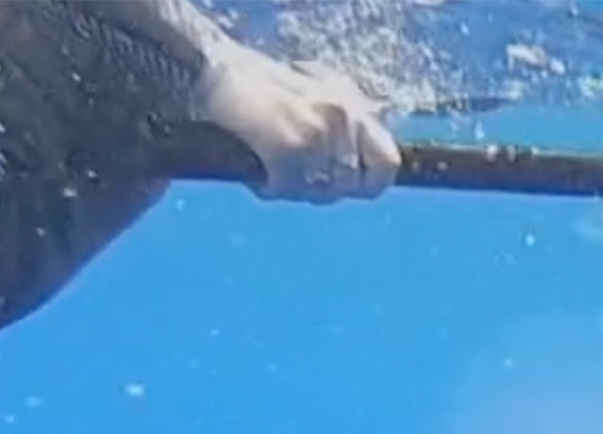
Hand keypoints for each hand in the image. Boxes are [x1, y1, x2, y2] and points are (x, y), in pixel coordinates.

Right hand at [196, 44, 400, 202]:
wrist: (215, 73)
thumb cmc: (261, 86)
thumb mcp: (320, 95)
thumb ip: (351, 127)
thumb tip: (372, 168)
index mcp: (353, 106)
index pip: (387, 164)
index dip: (370, 182)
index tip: (347, 184)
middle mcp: (343, 118)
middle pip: (347, 185)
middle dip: (319, 187)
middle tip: (291, 169)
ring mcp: (320, 134)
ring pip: (318, 192)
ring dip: (292, 186)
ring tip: (270, 161)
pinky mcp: (292, 148)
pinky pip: (288, 189)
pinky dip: (268, 186)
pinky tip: (255, 166)